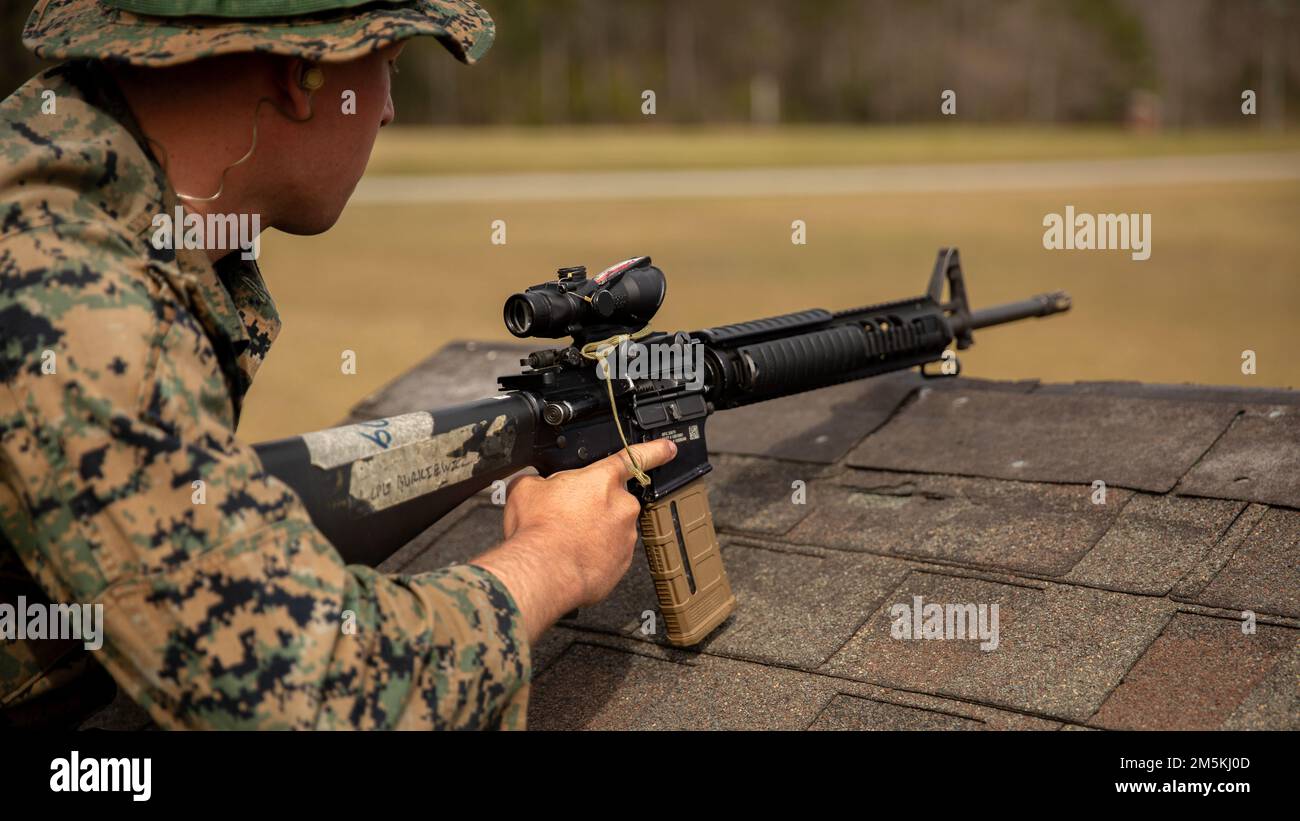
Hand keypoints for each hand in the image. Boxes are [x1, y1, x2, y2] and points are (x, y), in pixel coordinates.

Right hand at [470, 439, 678, 642]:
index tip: (668, 449)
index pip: (634, 458)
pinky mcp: (622, 565)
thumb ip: (540, 480)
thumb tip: (536, 483)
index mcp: (602, 480)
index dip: (654, 451)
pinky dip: (594, 556)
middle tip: (566, 517)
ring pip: (611, 529)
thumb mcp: (526, 489)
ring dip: (593, 533)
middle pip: (612, 500)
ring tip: (564, 541)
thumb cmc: (537, 530)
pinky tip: (571, 558)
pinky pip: (609, 555)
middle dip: (593, 506)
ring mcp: (625, 537)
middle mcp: (621, 506)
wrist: (543, 572)